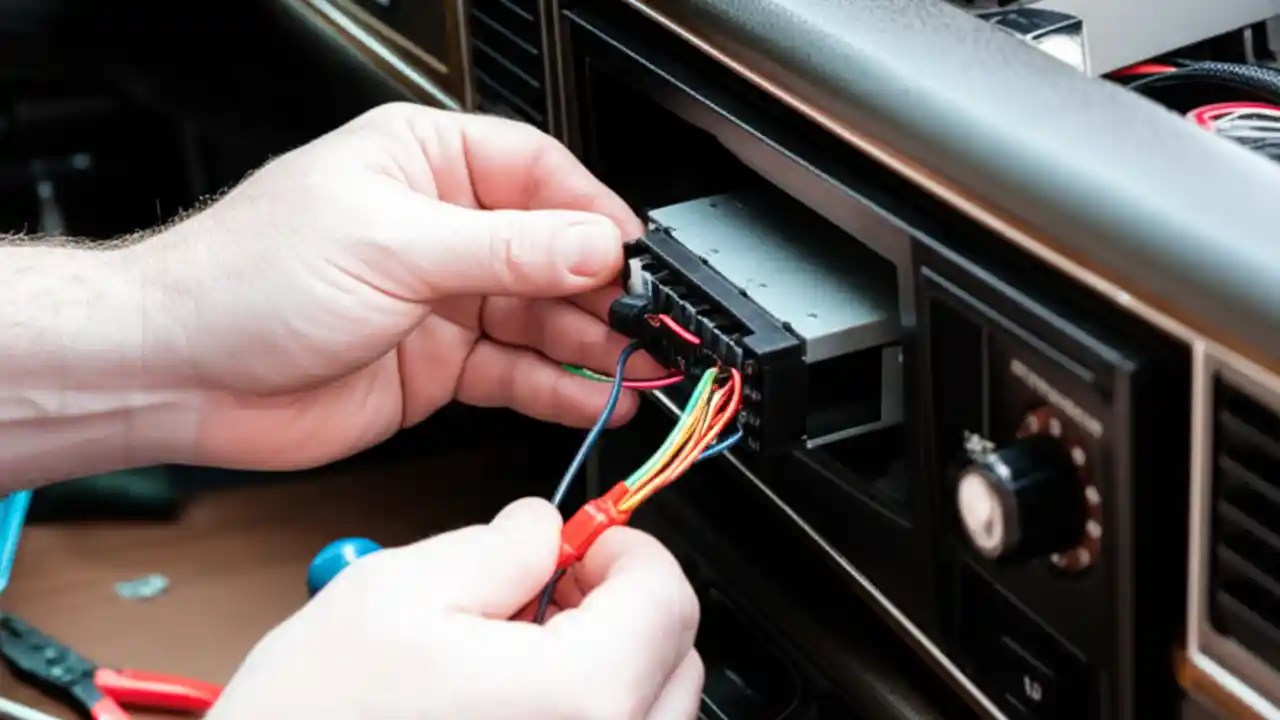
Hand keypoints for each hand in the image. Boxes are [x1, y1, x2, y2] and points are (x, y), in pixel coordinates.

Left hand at [140, 102, 659, 468]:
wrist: (179, 373)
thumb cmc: (248, 279)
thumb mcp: (392, 247)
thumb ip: (504, 250)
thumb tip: (592, 243)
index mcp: (426, 165)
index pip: (538, 174)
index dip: (593, 215)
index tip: (633, 257)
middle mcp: (441, 229)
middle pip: (550, 252)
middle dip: (601, 290)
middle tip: (650, 325)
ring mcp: (442, 301)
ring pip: (539, 318)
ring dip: (589, 344)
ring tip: (639, 369)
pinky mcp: (437, 365)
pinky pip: (514, 373)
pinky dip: (556, 389)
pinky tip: (593, 398)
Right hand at [207, 498, 702, 718]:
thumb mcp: (395, 594)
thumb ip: (496, 546)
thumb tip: (542, 528)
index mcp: (579, 695)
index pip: (668, 596)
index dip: (626, 548)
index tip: (582, 544)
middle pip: (674, 657)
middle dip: (618, 606)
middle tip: (543, 590)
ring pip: (651, 711)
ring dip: (605, 664)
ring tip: (511, 654)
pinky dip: (584, 715)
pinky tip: (508, 705)